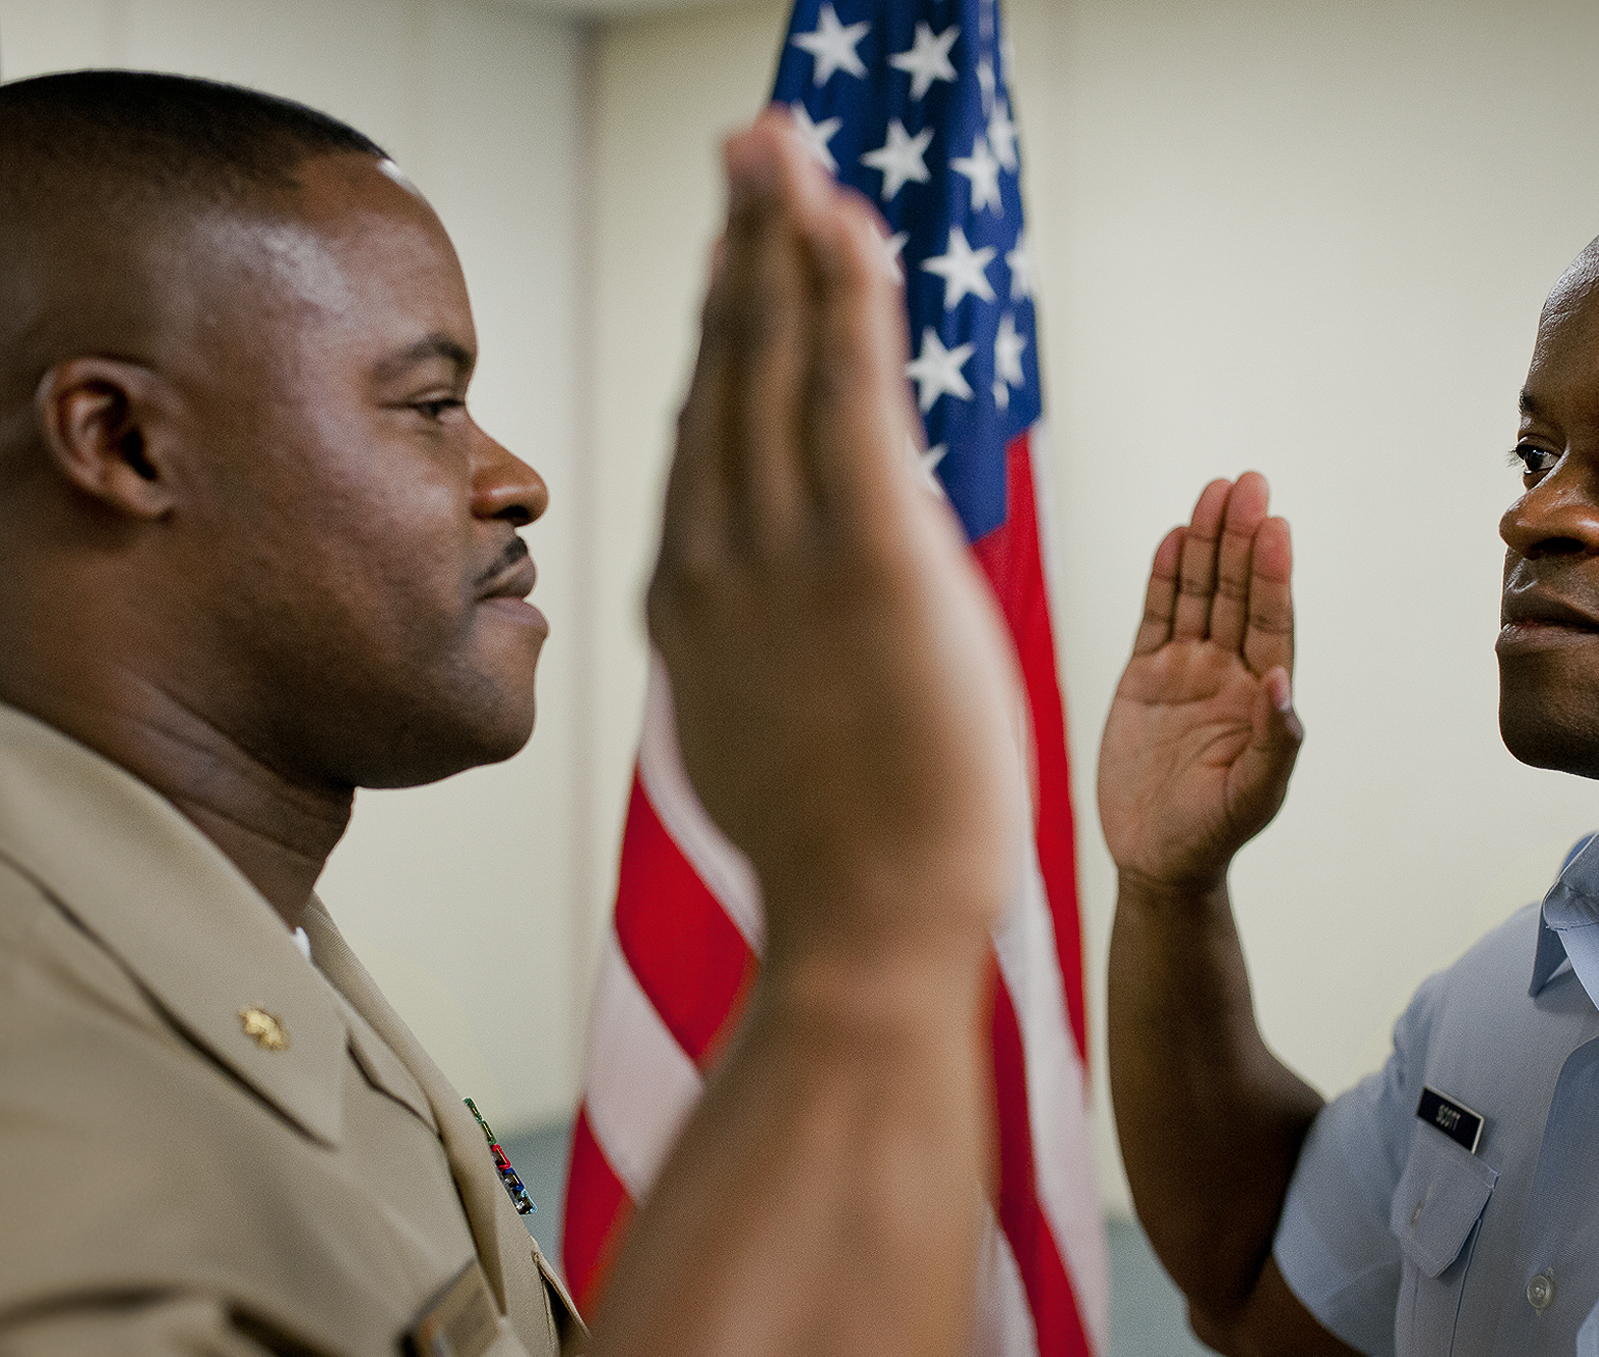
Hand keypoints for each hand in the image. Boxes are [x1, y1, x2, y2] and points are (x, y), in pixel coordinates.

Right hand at [645, 110, 1024, 971]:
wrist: (867, 927)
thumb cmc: (841, 850)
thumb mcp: (764, 734)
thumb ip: (752, 657)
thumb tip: (755, 632)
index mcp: (691, 602)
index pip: (702, 435)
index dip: (716, 333)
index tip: (730, 260)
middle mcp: (715, 558)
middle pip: (720, 371)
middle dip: (733, 249)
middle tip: (744, 151)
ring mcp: (781, 553)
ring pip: (771, 361)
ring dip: (778, 241)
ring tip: (781, 148)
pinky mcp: (865, 553)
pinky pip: (846, 390)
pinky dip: (842, 296)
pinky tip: (845, 222)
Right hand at [1098, 472, 1300, 892]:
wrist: (1155, 859)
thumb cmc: (1212, 834)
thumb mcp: (1253, 796)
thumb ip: (1275, 741)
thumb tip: (1281, 681)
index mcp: (1260, 696)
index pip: (1270, 623)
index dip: (1272, 575)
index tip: (1275, 528)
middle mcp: (1227, 672)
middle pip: (1236, 593)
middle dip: (1241, 539)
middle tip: (1248, 483)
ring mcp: (1185, 670)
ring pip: (1198, 595)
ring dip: (1206, 544)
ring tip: (1215, 491)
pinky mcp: (1144, 677)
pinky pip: (1157, 616)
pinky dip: (1164, 579)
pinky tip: (1173, 538)